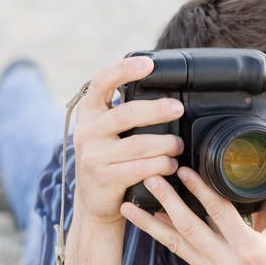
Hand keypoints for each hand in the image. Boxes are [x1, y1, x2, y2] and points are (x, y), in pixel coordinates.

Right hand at [72, 55, 184, 224]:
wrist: (95, 201)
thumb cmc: (109, 160)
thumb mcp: (107, 132)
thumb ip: (123, 113)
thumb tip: (163, 95)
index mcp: (89, 112)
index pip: (103, 81)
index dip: (125, 69)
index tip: (148, 63)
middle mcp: (87, 131)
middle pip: (127, 114)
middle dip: (157, 110)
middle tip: (178, 108)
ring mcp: (93, 155)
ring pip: (138, 144)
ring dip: (165, 144)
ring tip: (178, 146)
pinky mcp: (104, 178)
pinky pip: (140, 168)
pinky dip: (160, 165)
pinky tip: (170, 165)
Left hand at [119, 164, 265, 264]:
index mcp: (249, 249)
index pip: (219, 213)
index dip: (200, 190)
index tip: (184, 171)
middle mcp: (226, 263)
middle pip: (189, 228)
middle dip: (166, 202)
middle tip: (150, 178)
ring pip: (176, 244)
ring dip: (151, 224)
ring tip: (129, 205)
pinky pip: (183, 254)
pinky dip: (166, 237)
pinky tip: (152, 223)